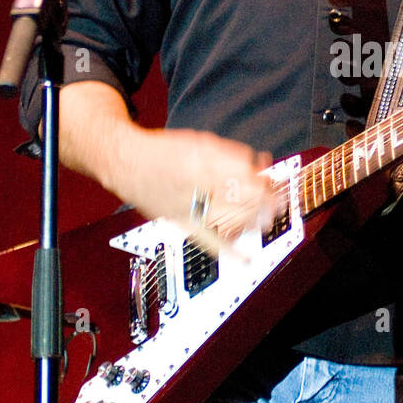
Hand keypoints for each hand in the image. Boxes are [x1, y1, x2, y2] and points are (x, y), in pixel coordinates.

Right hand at [116, 126, 275, 255]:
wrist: (126, 164)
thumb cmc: (165, 152)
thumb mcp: (201, 143)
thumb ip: (232, 156)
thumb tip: (259, 167)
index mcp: (203, 162)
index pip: (244, 176)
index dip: (263, 182)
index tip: (273, 183)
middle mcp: (195, 185)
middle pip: (240, 198)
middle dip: (264, 200)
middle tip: (277, 200)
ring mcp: (188, 206)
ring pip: (230, 217)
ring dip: (253, 218)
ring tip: (267, 217)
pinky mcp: (182, 222)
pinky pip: (205, 240)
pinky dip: (226, 250)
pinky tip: (244, 259)